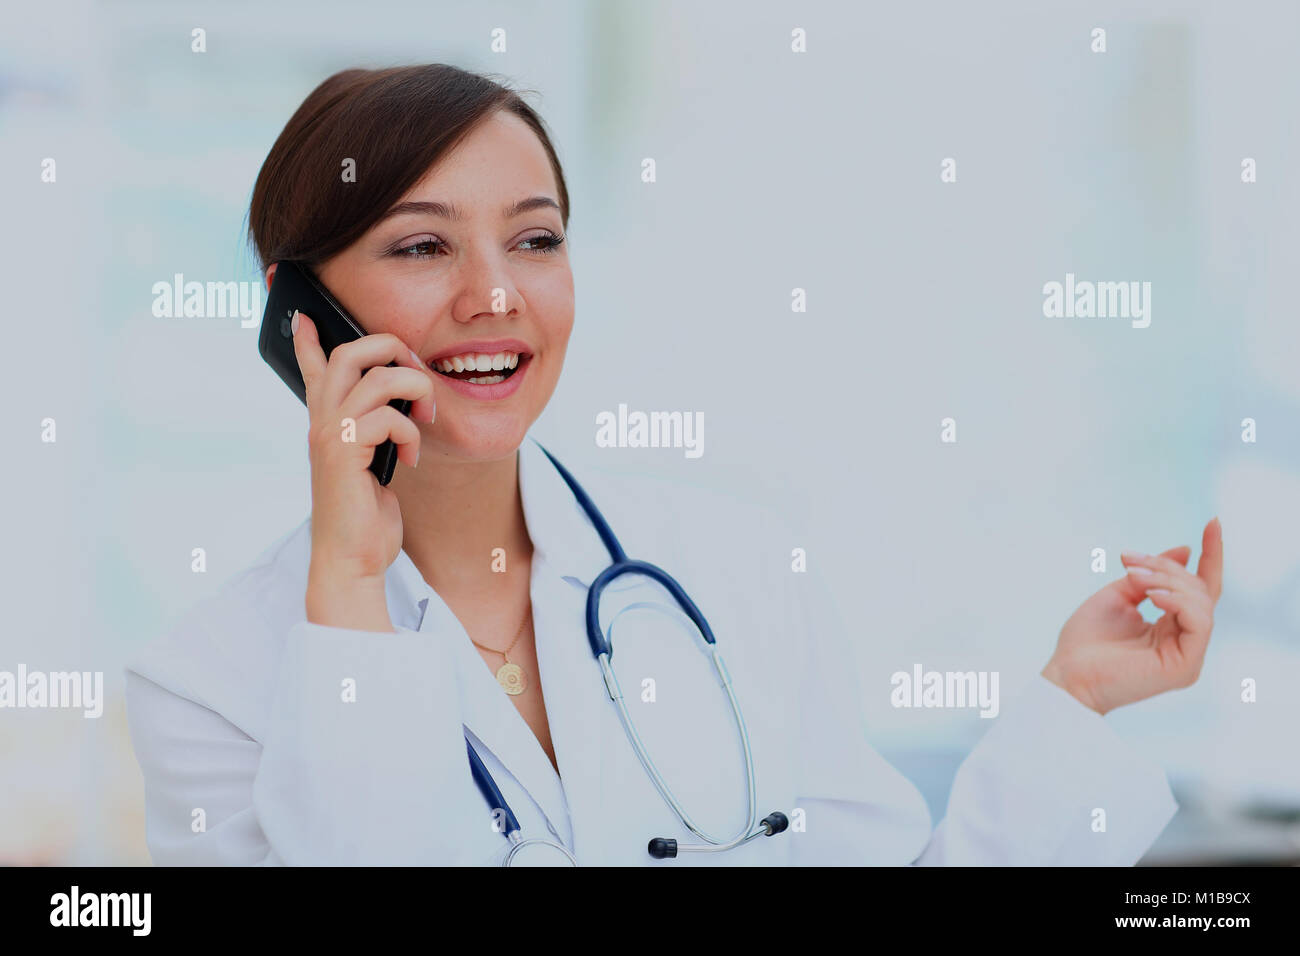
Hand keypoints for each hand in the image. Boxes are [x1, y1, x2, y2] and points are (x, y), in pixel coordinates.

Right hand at [291, 311, 435, 629]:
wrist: (353, 558)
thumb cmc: (364, 516)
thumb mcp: (371, 464)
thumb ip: (375, 431)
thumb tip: (399, 405)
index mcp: (326, 421)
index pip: (312, 368)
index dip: (307, 338)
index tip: (304, 313)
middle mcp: (321, 420)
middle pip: (349, 353)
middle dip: (391, 347)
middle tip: (414, 367)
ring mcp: (329, 434)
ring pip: (378, 378)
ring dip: (416, 390)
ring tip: (426, 414)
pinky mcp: (344, 451)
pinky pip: (389, 417)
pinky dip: (411, 432)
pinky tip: (411, 457)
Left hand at [1042, 518, 1223, 714]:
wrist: (1066, 673)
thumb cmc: (1085, 641)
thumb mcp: (1117, 595)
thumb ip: (1149, 575)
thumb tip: (1185, 550)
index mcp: (1171, 625)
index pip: (1201, 587)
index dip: (1210, 554)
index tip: (1212, 521)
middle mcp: (1185, 640)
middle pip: (1198, 589)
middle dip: (1165, 566)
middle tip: (1128, 560)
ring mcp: (1188, 655)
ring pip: (1201, 602)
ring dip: (1167, 580)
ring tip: (1135, 577)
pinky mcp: (1186, 667)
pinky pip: (1199, 622)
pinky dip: (1179, 600)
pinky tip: (1153, 595)